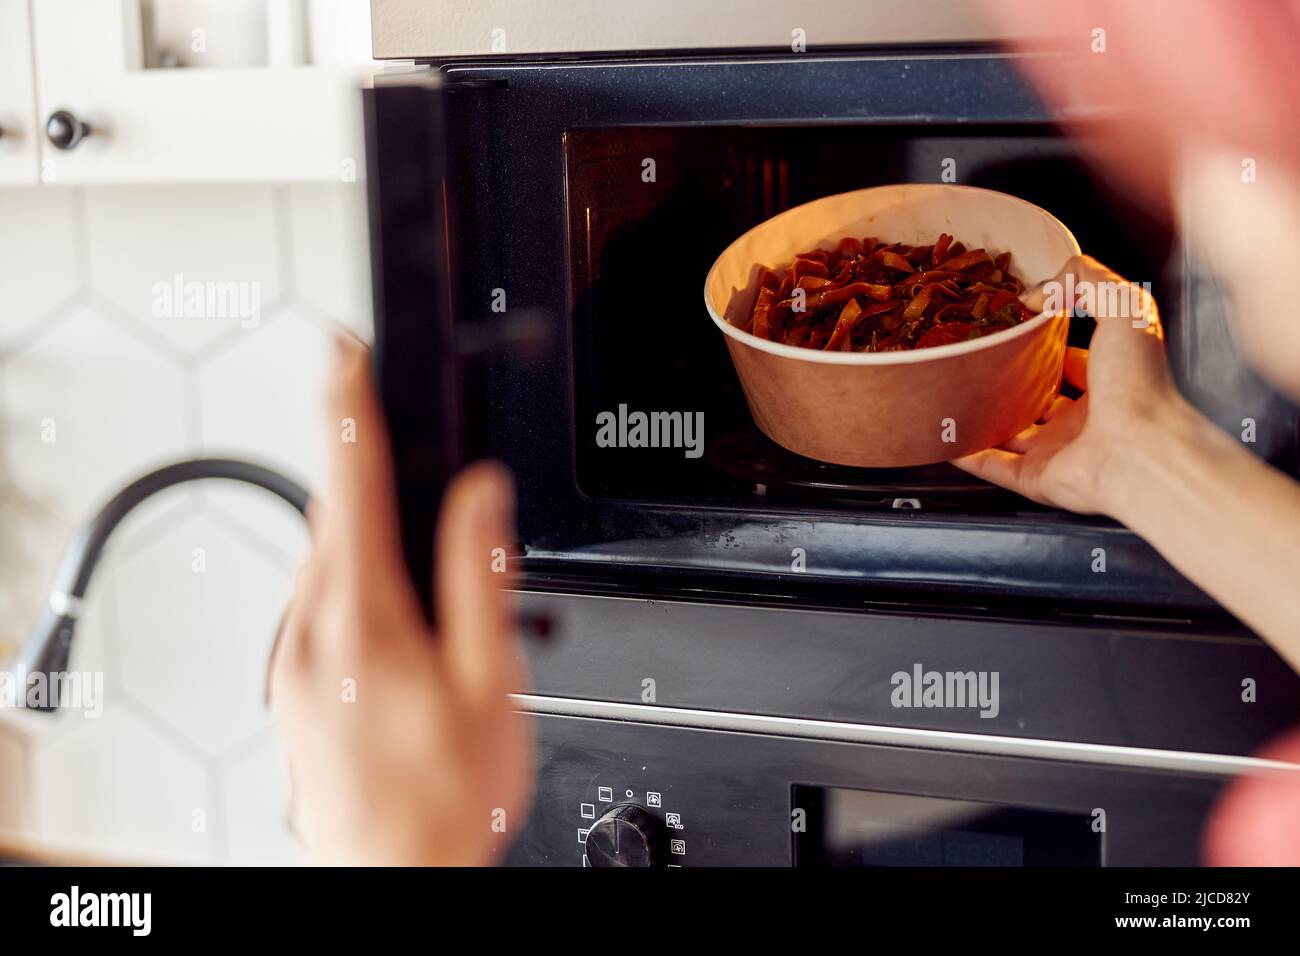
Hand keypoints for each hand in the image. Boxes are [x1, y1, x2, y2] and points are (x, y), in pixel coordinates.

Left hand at [269, 337, 531, 865]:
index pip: (348, 481)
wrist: (395, 874)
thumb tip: (478, 496)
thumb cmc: (443, 792)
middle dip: (367, 473)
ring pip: (323, 561)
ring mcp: (292, 663)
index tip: (344, 354)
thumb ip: (480, 575)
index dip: (348, 406)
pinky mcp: (292, 688)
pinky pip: (315, 605)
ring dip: (362, 531)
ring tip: (422, 554)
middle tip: (413, 459)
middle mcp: (310, 632)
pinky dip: (350, 580)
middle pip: (333, 516)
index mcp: (362, 615)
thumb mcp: (487, 678)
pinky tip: (395, 610)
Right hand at [953, 254, 1191, 515]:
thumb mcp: (1123, 306)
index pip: (1072, 361)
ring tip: (955, 396)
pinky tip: (948, 435)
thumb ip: (1087, 280)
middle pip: (1037, 399)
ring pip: (1011, 433)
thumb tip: (1040, 291)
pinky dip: (968, 452)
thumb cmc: (1140, 383)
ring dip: (984, 417)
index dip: (1046, 345)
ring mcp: (1059, 452)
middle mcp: (1085, 419)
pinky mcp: (1036, 478)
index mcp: (1110, 382)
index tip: (1015, 330)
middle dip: (1010, 382)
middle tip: (979, 361)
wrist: (1141, 452)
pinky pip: (994, 466)